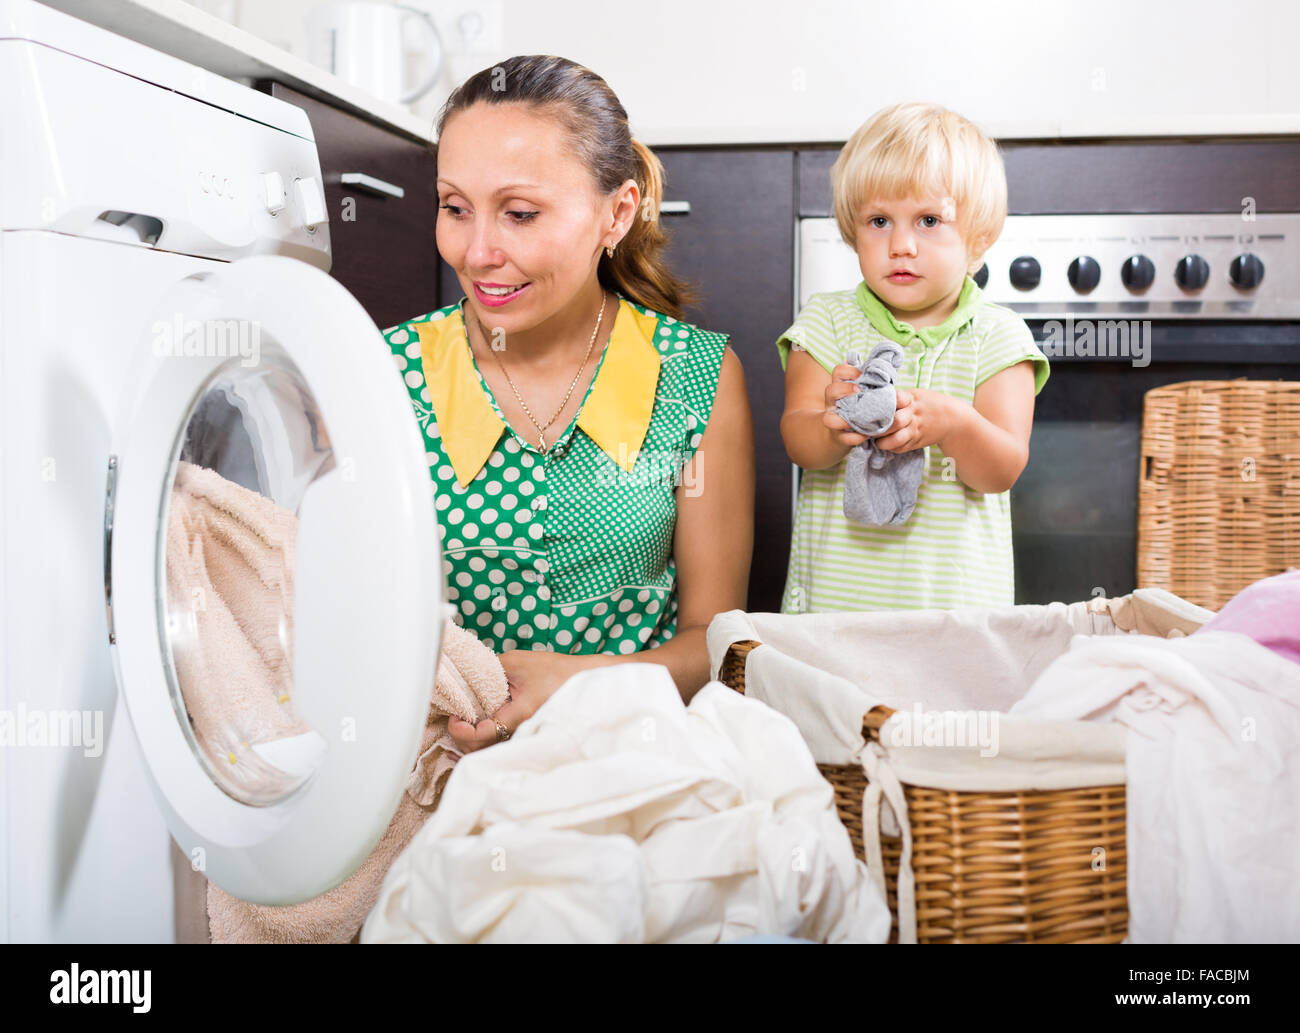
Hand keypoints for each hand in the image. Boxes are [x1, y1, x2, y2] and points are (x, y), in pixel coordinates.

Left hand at [446, 649, 598, 753]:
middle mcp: (521, 731)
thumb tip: (466, 678)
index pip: (482, 735)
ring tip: (465, 723)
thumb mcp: (516, 662)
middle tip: (456, 720)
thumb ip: (489, 670)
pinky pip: (500, 744)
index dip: (462, 730)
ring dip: (473, 741)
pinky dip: (485, 739)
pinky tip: (479, 727)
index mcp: (519, 714)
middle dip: (462, 739)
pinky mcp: (525, 733)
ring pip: (490, 751)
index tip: (454, 718)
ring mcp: (524, 736)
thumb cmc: (555, 670)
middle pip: (482, 751)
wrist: (581, 679)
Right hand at [822, 363, 868, 448]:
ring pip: (829, 419)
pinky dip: (856, 437)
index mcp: (839, 388)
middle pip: (830, 390)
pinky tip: (867, 434)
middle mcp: (832, 402)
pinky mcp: (839, 436)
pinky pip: (844, 437)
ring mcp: (834, 419)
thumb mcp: (860, 393)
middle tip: (860, 391)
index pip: (838, 371)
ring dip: (843, 419)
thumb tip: (882, 372)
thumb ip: (868, 383)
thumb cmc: (857, 407)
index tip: (863, 376)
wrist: (841, 431)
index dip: (850, 371)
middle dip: (845, 389)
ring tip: (860, 418)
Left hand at [873, 388, 952, 453]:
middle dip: (879, 426)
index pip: (895, 399)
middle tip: (868, 427)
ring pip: (896, 439)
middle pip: (894, 421)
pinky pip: (901, 448)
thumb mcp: (915, 395)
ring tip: (876, 440)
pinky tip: (886, 444)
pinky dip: (891, 448)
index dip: (882, 402)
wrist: (953, 420)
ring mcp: (915, 430)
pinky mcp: (916, 442)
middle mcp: (913, 415)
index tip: (870, 406)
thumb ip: (898, 398)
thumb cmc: (928, 404)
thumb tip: (873, 400)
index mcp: (911, 399)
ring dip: (883, 442)